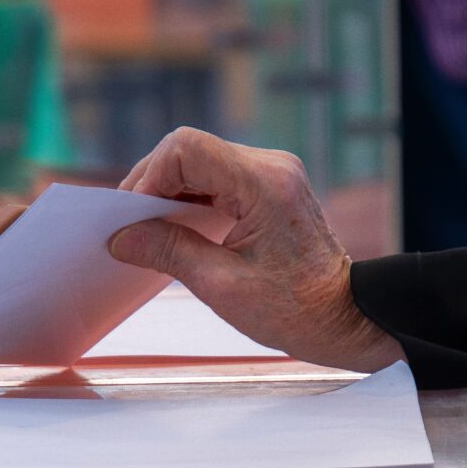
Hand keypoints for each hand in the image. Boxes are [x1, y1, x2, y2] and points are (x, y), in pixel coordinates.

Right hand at [108, 128, 405, 372]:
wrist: (345, 318)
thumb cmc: (295, 310)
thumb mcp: (221, 286)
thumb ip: (168, 252)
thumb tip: (121, 238)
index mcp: (263, 185)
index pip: (187, 149)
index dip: (149, 177)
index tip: (132, 216)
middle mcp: (271, 167)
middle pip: (191, 150)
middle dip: (154, 184)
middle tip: (131, 226)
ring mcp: (274, 173)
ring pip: (202, 162)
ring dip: (171, 192)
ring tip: (151, 231)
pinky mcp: (272, 186)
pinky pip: (219, 178)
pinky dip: (193, 198)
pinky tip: (179, 228)